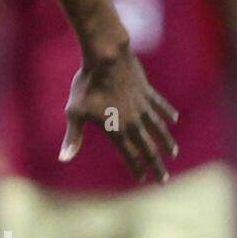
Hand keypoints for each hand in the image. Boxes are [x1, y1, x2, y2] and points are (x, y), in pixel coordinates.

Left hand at [60, 48, 178, 183]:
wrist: (106, 57)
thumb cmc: (86, 85)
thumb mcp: (74, 112)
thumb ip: (72, 138)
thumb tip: (63, 159)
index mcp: (116, 129)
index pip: (129, 155)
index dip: (135, 168)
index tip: (142, 180)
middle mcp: (133, 121)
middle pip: (148, 147)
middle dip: (155, 165)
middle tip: (163, 179)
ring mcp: (143, 106)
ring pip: (158, 129)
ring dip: (166, 142)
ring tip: (173, 152)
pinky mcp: (147, 92)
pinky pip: (160, 106)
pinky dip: (167, 113)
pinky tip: (173, 119)